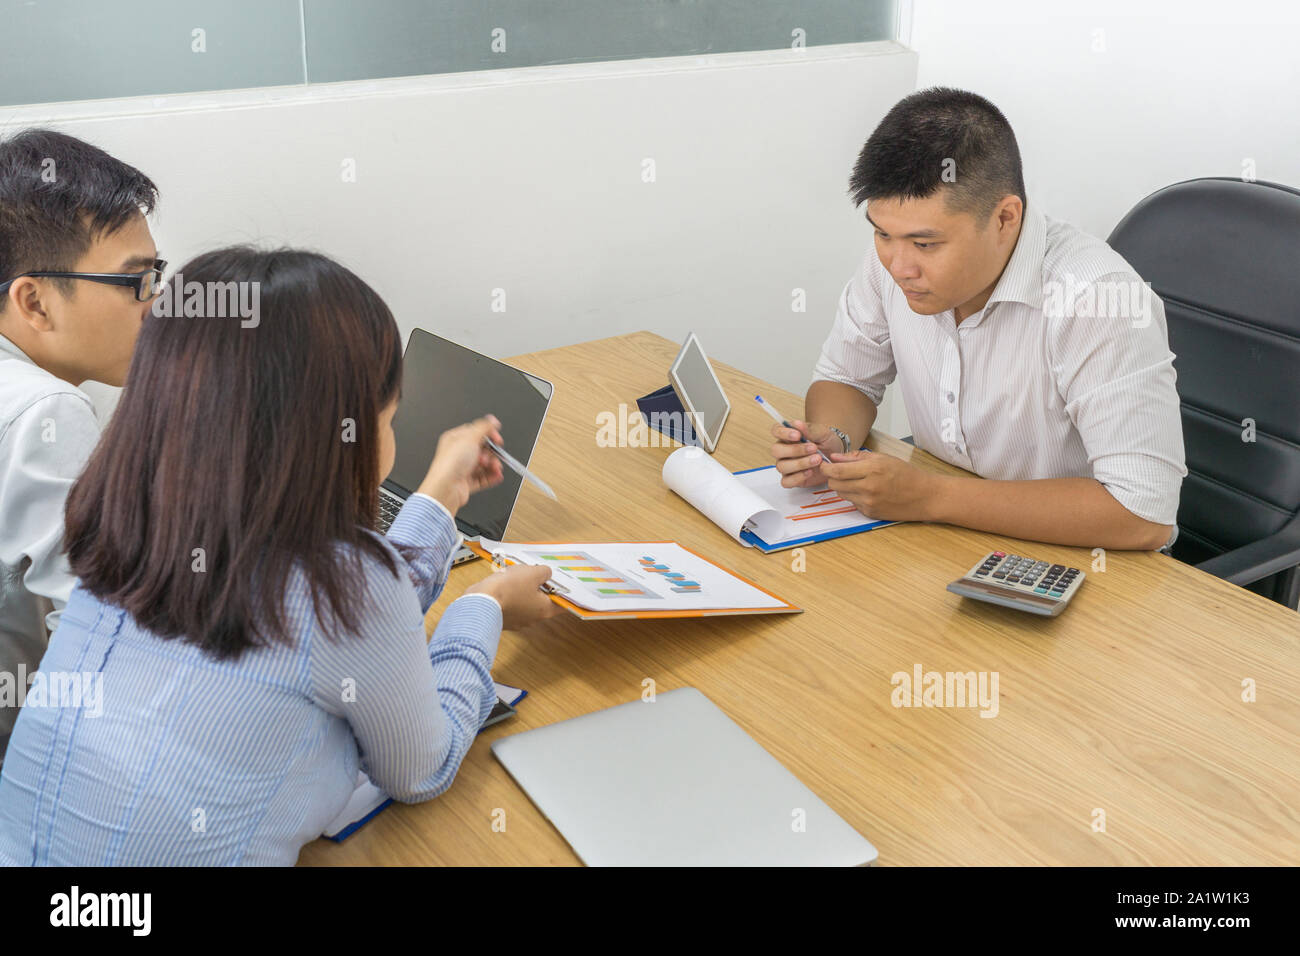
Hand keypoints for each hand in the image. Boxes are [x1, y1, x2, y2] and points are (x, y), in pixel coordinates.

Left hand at [418, 415, 504, 515]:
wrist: (445, 488)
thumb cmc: (450, 464)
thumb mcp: (470, 438)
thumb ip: (484, 427)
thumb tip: (492, 419)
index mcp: (455, 438)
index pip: (476, 432)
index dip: (489, 435)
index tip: (497, 439)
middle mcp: (458, 452)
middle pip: (482, 448)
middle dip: (491, 453)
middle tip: (490, 456)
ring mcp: (463, 468)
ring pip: (484, 464)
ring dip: (493, 465)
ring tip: (494, 467)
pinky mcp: (467, 481)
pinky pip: (484, 477)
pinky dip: (492, 476)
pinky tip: (497, 475)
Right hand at [466, 564, 565, 629]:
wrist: (480, 601)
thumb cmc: (508, 589)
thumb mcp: (532, 573)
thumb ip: (544, 572)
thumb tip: (546, 574)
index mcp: (544, 610)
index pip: (562, 603)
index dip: (564, 592)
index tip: (564, 583)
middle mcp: (532, 618)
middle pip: (542, 600)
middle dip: (539, 585)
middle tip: (535, 573)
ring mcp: (517, 620)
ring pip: (525, 601)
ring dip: (522, 588)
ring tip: (515, 575)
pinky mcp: (503, 618)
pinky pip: (511, 604)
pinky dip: (509, 593)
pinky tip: (504, 582)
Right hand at [770, 420, 840, 487]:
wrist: (836, 456)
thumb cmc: (826, 442)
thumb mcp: (822, 432)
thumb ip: (809, 429)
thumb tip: (797, 424)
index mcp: (788, 435)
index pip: (776, 431)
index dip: (783, 433)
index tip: (798, 435)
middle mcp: (783, 450)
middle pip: (776, 450)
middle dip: (795, 450)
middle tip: (814, 448)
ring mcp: (786, 465)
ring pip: (782, 466)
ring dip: (800, 463)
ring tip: (817, 460)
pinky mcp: (791, 478)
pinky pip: (786, 481)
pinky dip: (798, 477)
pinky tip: (810, 472)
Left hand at [820, 450, 941, 521]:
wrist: (924, 496)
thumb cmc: (905, 474)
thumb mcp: (883, 458)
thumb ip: (856, 457)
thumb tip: (834, 457)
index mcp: (872, 470)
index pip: (837, 471)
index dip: (826, 468)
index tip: (823, 465)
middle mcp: (869, 488)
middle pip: (834, 485)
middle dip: (833, 478)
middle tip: (839, 472)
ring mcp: (869, 503)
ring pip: (842, 495)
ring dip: (844, 487)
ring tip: (858, 481)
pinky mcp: (870, 513)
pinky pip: (853, 503)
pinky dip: (855, 497)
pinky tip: (868, 492)